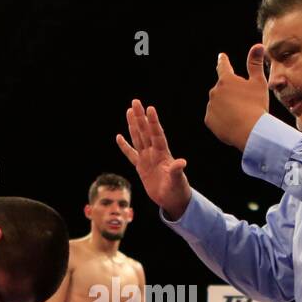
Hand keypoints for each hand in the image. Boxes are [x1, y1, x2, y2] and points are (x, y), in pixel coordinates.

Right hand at [116, 99, 191, 219]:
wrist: (173, 200)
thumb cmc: (178, 190)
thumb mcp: (178, 181)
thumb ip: (177, 171)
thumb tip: (182, 162)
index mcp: (163, 155)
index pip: (157, 135)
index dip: (154, 122)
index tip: (150, 108)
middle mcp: (154, 153)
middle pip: (145, 132)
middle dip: (140, 117)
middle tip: (135, 101)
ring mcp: (147, 159)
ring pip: (138, 138)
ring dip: (134, 125)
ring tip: (129, 111)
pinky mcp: (141, 167)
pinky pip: (130, 154)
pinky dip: (124, 146)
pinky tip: (119, 136)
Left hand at [204, 45, 268, 151]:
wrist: (249, 131)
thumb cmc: (256, 105)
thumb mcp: (258, 83)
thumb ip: (255, 64)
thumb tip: (257, 46)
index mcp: (227, 80)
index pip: (223, 66)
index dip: (223, 61)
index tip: (221, 57)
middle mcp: (215, 91)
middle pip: (222, 89)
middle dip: (230, 93)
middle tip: (244, 102)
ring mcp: (210, 106)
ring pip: (218, 103)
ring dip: (226, 106)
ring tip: (240, 115)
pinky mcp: (209, 120)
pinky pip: (215, 117)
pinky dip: (222, 119)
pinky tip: (233, 123)